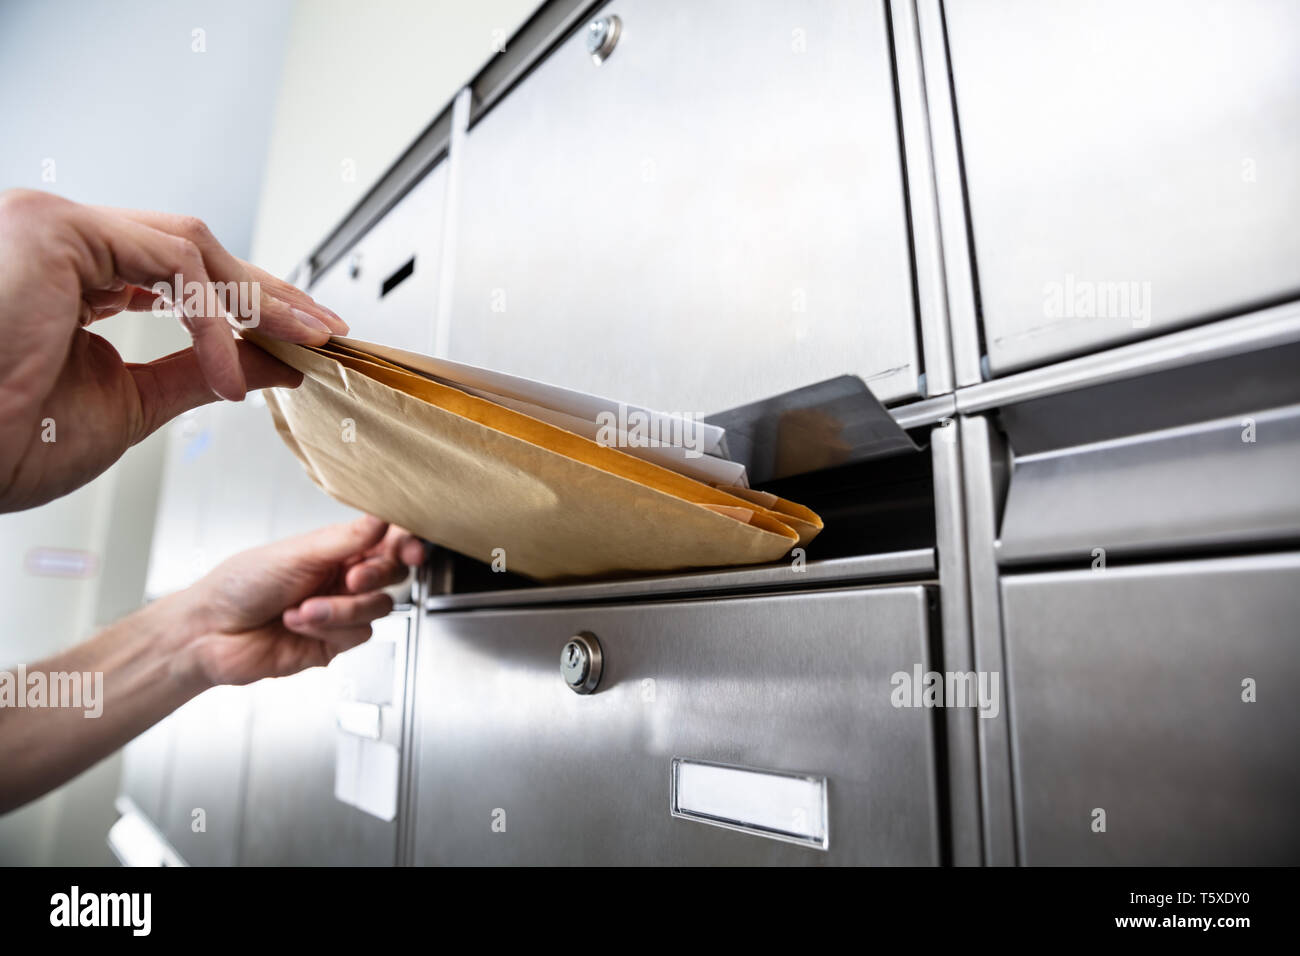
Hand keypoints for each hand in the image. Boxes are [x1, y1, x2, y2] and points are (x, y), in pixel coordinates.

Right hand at [0, 188, 349, 511]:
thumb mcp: (134, 403)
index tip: (304, 334)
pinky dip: (213, 319)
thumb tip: (277, 361)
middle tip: (325, 330)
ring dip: (258, 298)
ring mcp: (55, 228)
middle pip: (194, 250)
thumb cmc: (10, 442)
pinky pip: (171, 263)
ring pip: (190, 246)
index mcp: (74, 279)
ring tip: (302, 342)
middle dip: (269, 292)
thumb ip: (206, 371)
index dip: (248, 301)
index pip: (181, 273)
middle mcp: (63, 244)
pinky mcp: (55, 228)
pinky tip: (226, 375)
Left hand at [180, 516, 425, 686]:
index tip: (410, 549)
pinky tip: (299, 623)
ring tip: (302, 609)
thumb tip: (382, 517)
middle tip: (352, 577)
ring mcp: (341, 611)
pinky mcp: (335, 642)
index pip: (386, 540)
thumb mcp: (297, 554)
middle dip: (376, 575)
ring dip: (341, 609)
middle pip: (391, 573)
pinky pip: (360, 634)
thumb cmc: (240, 585)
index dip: (405, 542)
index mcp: (335, 549)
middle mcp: (342, 578)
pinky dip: (330, 628)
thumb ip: (346, 539)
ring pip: (378, 607)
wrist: (210, 633)